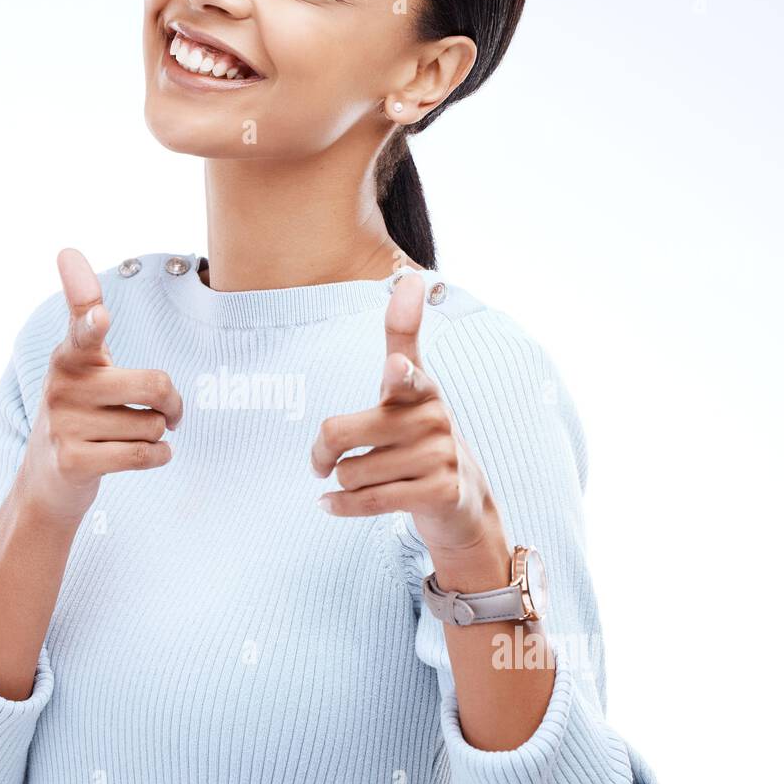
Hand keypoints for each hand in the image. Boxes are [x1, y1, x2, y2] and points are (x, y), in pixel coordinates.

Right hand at [16, 247, 183, 526]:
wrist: (47, 479)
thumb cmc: (78, 410)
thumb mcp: (79, 359)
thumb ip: (84, 311)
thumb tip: (66, 250)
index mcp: (70, 356)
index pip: (83, 331)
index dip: (94, 322)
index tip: (100, 315)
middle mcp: (62, 386)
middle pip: (155, 385)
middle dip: (172, 403)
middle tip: (167, 411)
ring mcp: (64, 426)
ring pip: (153, 425)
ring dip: (155, 434)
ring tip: (129, 435)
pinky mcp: (73, 461)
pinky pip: (143, 454)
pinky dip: (158, 456)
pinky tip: (148, 454)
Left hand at [310, 273, 509, 574]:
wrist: (462, 501)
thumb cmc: (422, 438)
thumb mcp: (412, 388)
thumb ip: (404, 337)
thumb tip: (412, 276)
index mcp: (420, 388)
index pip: (406, 369)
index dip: (398, 372)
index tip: (395, 369)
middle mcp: (433, 417)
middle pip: (339, 432)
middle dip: (321, 454)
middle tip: (322, 462)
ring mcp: (439, 456)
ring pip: (351, 472)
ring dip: (342, 484)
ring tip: (358, 481)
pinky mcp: (440, 492)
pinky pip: (368, 500)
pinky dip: (341, 506)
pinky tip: (329, 504)